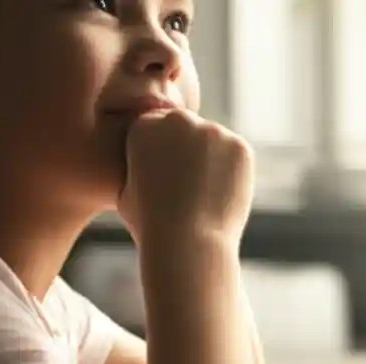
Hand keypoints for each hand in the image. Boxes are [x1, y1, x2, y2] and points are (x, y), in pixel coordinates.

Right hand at [118, 109, 254, 248]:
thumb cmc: (150, 223)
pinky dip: (233, 171)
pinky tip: (222, 193)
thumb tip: (148, 156)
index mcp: (144, 125)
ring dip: (212, 160)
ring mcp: (212, 131)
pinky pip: (236, 154)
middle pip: (188, 129)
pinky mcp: (239, 146)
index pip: (159, 129)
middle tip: (191, 186)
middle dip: (189, 151)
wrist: (186, 241)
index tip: (168, 180)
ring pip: (214, 141)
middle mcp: (178, 120)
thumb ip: (138, 164)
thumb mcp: (125, 189)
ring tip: (205, 195)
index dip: (165, 156)